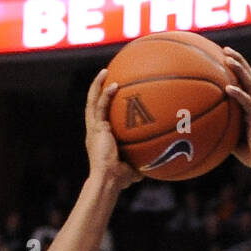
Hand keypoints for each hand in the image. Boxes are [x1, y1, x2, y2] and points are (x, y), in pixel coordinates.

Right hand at [85, 70, 141, 189]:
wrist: (108, 180)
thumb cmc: (120, 180)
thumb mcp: (134, 169)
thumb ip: (142, 163)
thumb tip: (157, 166)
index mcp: (100, 138)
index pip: (101, 117)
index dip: (104, 105)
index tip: (112, 95)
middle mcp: (94, 131)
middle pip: (93, 105)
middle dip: (98, 90)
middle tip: (106, 76)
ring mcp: (94, 128)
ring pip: (92, 101)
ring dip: (97, 85)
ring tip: (105, 71)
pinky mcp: (96, 127)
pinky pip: (100, 106)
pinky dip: (105, 94)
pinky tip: (113, 83)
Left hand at [223, 48, 250, 169]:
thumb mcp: (233, 138)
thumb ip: (223, 127)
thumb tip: (203, 126)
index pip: (246, 81)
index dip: (238, 67)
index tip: (225, 56)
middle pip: (249, 75)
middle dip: (238, 60)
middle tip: (225, 49)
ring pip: (250, 83)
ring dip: (239, 69)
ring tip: (228, 59)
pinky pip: (247, 104)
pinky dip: (238, 94)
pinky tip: (228, 88)